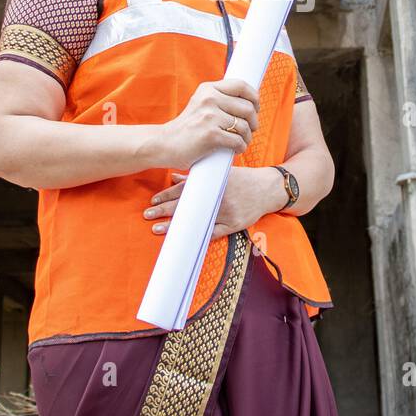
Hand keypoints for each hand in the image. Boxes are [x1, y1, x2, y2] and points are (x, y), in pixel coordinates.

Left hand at [143, 166, 274, 240]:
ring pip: (197, 220)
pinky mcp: (234, 224)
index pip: (184, 189)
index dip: (167, 195)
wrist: (268, 188)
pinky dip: (198, 237)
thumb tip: (174, 177)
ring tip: (157, 229)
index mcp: (212, 182)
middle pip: (186, 204)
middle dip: (164, 210)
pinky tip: (184, 241)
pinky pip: (213, 233)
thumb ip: (197, 176)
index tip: (153, 201)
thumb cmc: (242, 179)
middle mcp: (217, 196)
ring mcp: (226, 211)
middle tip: (147, 215)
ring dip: (176, 226)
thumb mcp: (220, 173)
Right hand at [161, 77, 259, 171]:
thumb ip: (220, 99)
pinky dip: (240, 147)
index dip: (254, 97)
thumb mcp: (201, 104)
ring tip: (241, 141)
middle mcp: (209, 99)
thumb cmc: (188, 127)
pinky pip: (238, 141)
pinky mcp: (210, 135)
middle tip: (249, 130)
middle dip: (253, 122)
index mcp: (208, 89)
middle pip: (247, 107)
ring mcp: (209, 117)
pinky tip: (234, 149)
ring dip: (247, 137)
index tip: (255, 108)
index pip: (241, 85)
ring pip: (244, 126)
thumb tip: (250, 100)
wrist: (164, 144)